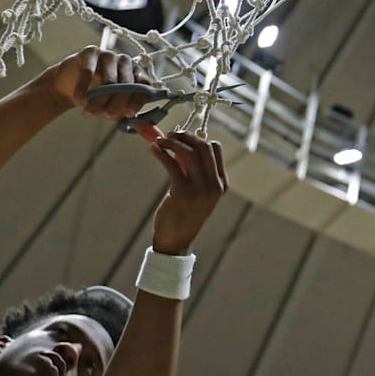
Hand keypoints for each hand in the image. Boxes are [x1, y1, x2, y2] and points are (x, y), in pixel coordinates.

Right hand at [42, 45, 154, 120]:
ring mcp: (109, 55)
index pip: (144, 85)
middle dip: (117, 104)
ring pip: (109, 80)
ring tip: (90, 111)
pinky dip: (83, 89)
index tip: (128, 114)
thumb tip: (149, 131)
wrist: (70, 83)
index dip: (137, 101)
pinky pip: (88, 72)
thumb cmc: (97, 94)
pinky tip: (78, 100)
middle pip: (126, 84)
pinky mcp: (91, 52)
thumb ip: (130, 116)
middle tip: (106, 115)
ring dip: (99, 99)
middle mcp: (125, 62)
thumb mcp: (114, 106)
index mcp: (136, 73)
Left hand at [147, 132, 228, 254]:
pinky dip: (161, 152)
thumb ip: (190, 168)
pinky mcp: (182, 192)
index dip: (199, 137)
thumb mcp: (194, 190)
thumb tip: (178, 141)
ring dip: (172, 141)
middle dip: (185, 136)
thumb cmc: (183, 213)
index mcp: (221, 183)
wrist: (176, 240)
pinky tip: (153, 148)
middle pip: (204, 146)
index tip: (184, 137)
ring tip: (160, 141)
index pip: (215, 149)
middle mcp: (214, 185)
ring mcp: (200, 189)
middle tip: (171, 135)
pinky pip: (171, 163)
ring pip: (188, 152)